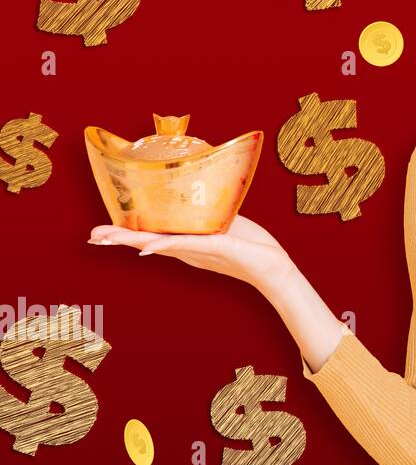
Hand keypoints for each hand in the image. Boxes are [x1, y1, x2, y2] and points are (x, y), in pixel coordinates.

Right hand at [87, 214, 294, 292]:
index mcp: (188, 242)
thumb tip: (196, 197)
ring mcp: (200, 249)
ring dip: (133, 239)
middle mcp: (189, 249)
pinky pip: (188, 244)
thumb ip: (208, 216)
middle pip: (147, 241)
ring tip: (106, 238)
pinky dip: (168, 244)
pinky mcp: (217, 247)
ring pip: (161, 243)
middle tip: (92, 236)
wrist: (274, 267)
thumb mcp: (225, 225)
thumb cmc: (252, 246)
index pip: (152, 235)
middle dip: (119, 237)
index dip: (127, 232)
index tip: (101, 231)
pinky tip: (148, 246)